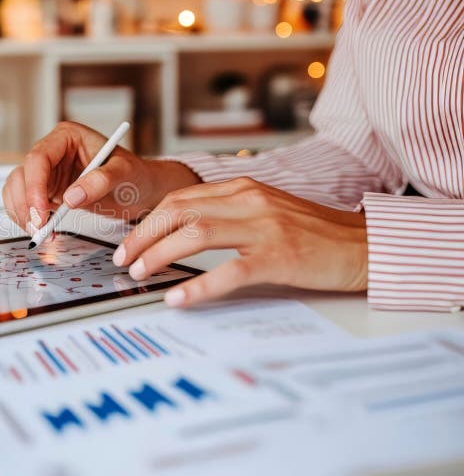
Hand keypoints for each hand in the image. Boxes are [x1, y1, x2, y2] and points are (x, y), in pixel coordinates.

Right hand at [2, 121, 197, 233]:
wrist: (140, 190)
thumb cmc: (135, 175)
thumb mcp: (124, 173)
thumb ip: (99, 182)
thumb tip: (70, 199)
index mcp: (67, 137)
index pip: (39, 157)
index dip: (35, 185)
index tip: (42, 211)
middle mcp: (52, 152)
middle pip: (22, 174)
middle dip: (26, 204)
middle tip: (38, 229)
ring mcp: (47, 172)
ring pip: (17, 189)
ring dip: (22, 213)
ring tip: (41, 234)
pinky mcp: (46, 191)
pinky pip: (24, 203)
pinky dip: (28, 219)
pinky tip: (44, 231)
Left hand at [112, 177, 367, 306]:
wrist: (363, 245)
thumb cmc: (313, 233)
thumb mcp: (264, 210)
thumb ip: (226, 213)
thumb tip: (179, 230)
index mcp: (243, 189)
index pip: (180, 198)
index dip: (147, 221)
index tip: (129, 242)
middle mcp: (250, 201)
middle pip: (178, 212)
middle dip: (143, 237)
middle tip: (125, 260)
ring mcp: (265, 227)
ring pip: (195, 235)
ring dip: (159, 256)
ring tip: (142, 275)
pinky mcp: (280, 257)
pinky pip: (229, 271)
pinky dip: (198, 286)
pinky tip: (179, 299)